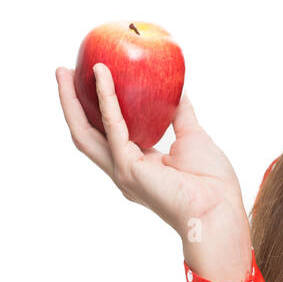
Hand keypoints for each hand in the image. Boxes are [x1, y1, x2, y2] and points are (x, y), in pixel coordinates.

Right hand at [56, 63, 246, 240]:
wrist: (219, 208)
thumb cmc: (212, 181)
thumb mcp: (193, 137)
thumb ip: (180, 114)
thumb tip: (177, 89)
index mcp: (137, 166)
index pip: (106, 134)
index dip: (95, 109)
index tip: (89, 81)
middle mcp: (124, 170)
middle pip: (86, 133)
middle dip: (72, 103)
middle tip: (63, 73)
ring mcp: (122, 171)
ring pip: (85, 132)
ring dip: (72, 101)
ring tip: (64, 72)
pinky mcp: (128, 168)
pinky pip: (113, 126)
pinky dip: (106, 98)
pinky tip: (102, 76)